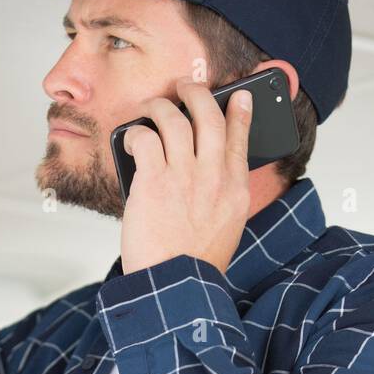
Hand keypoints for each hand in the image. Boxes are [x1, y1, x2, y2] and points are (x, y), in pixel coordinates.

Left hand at [118, 77, 251, 276]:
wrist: (175, 286)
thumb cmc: (193, 262)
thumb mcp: (225, 226)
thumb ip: (222, 195)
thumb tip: (209, 171)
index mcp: (234, 189)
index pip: (240, 137)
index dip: (240, 111)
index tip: (239, 96)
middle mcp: (213, 175)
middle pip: (209, 115)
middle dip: (196, 92)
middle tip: (185, 87)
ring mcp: (184, 175)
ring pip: (174, 118)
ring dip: (161, 106)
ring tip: (153, 107)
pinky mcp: (154, 180)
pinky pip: (145, 138)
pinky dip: (137, 133)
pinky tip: (133, 141)